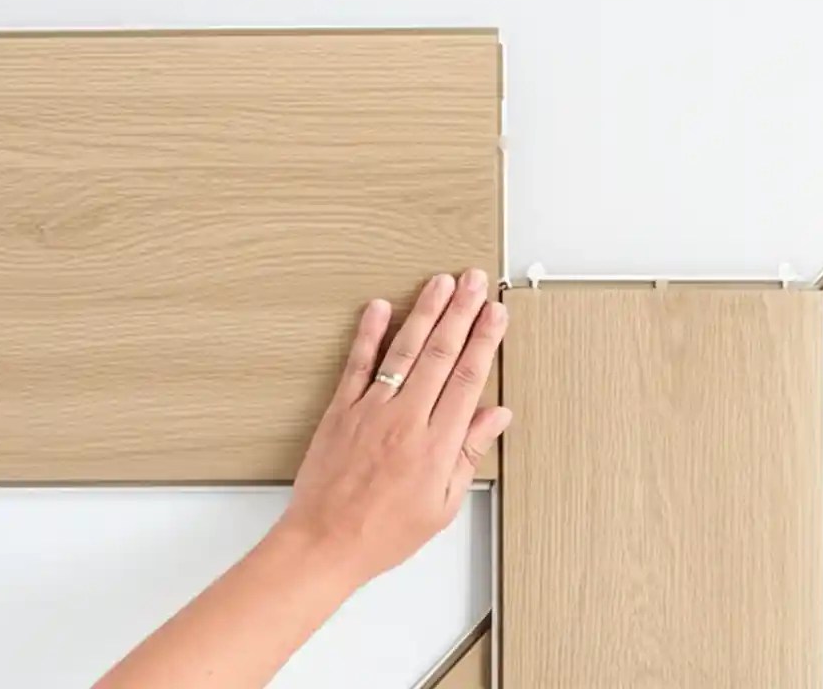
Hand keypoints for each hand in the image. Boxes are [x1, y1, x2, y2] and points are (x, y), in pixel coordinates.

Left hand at [278, 268, 510, 585]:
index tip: (496, 313)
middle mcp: (407, 420)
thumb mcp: (443, 504)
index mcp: (437, 445)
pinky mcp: (341, 411)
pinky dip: (369, 334)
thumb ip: (468, 453)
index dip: (485, 340)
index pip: (469, 378)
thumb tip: (495, 417)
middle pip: (442, 354)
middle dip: (462, 312)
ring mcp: (372, 411)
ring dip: (425, 312)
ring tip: (441, 283)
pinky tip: (380, 307)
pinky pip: (358, 365)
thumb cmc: (383, 532)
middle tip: (474, 280)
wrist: (326, 542)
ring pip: (405, 350)